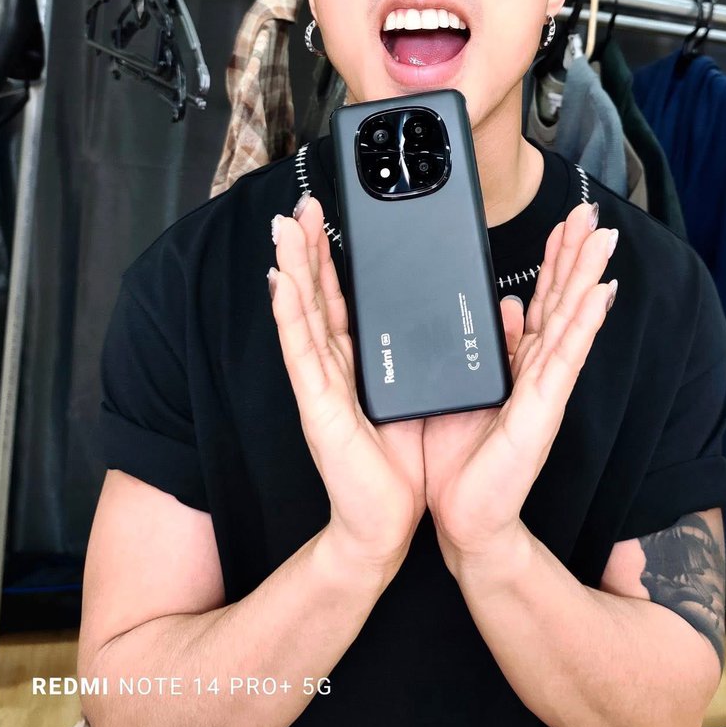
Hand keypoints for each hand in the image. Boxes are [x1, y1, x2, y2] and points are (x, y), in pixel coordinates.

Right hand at [271, 196, 425, 571]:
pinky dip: (289, 315)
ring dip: (292, 269)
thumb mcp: (420, 390)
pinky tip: (281, 284)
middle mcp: (331, 367)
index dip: (330, 258)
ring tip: (284, 230)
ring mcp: (319, 384)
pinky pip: (301, 351)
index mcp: (356, 362)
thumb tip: (444, 312)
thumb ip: (426, 350)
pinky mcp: (318, 405)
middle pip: (314, 297)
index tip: (328, 219)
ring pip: (301, 314)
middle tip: (300, 207)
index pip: (339, 299)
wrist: (384, 519)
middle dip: (306, 250)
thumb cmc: (401, 461)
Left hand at [422, 202, 617, 566]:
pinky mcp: (543, 407)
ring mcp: (546, 386)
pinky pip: (566, 355)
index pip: (543, 299)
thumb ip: (494, 344)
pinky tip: (601, 295)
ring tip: (603, 239)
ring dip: (588, 276)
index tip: (566, 224)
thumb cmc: (463, 456)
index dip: (555, 260)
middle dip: (576, 254)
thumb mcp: (471, 385)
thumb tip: (510, 302)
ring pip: (571, 319)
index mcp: (520, 362)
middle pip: (563, 299)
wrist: (465, 514)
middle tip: (591, 213)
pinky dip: (584, 323)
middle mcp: (540, 369)